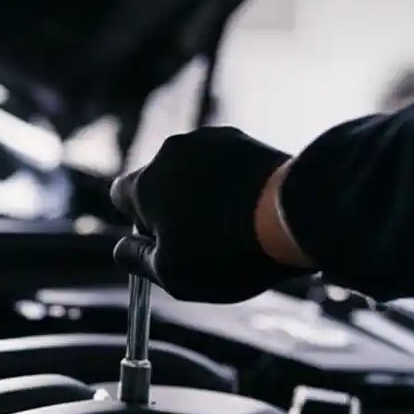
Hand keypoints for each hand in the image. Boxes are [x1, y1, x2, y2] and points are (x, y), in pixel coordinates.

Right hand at [111, 127, 313, 303]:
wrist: (293, 216)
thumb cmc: (228, 251)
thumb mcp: (172, 274)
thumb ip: (137, 260)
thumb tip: (121, 249)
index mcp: (145, 183)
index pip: (121, 195)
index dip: (139, 221)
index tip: (162, 240)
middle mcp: (171, 151)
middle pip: (160, 181)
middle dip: (174, 206)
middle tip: (202, 238)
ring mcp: (210, 140)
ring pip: (193, 170)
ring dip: (203, 192)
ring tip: (233, 224)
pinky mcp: (243, 139)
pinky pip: (225, 164)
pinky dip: (231, 183)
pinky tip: (250, 209)